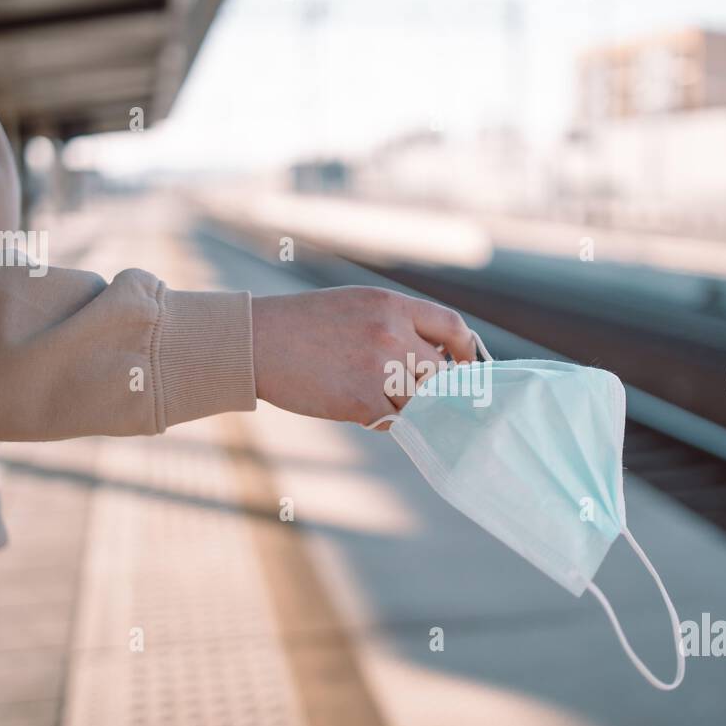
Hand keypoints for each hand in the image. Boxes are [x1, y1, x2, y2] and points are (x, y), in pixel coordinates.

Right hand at [251, 286, 477, 426]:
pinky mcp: (362, 401)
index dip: (467, 351)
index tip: (464, 365)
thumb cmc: (306, 325)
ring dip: (404, 404)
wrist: (258, 342)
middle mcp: (392, 334)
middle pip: (440, 372)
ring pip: (419, 400)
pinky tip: (356, 405)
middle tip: (407, 387)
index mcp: (392, 306)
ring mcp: (379, 369)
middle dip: (432, 385)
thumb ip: (399, 323)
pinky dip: (381, 418)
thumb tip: (439, 357)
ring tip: (372, 393)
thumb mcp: (358, 305)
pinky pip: (393, 419)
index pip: (452, 327)